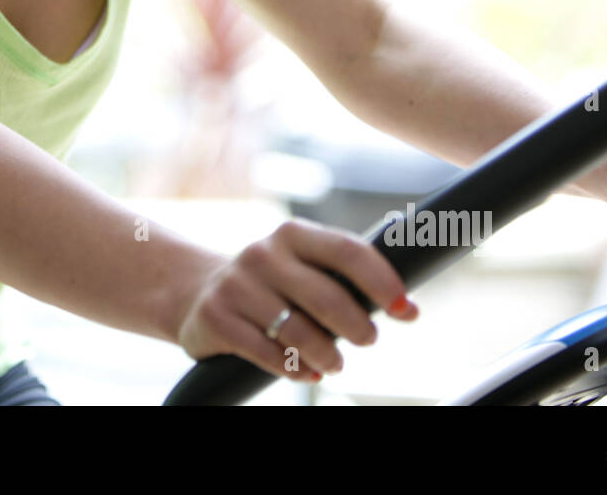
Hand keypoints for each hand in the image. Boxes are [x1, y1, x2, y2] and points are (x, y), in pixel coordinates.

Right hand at [175, 217, 419, 382]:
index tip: (404, 309)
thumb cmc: (272, 284)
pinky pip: (268, 354)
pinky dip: (296, 369)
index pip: (347, 251)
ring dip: (328, 355)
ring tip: (335, 362)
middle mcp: (262, 255)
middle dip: (358, 327)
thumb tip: (409, 308)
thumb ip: (348, 281)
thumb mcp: (302, 266)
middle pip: (327, 297)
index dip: (382, 281)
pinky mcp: (215, 318)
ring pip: (299, 332)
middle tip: (367, 340)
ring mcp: (235, 286)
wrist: (198, 291)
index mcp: (292, 234)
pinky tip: (308, 372)